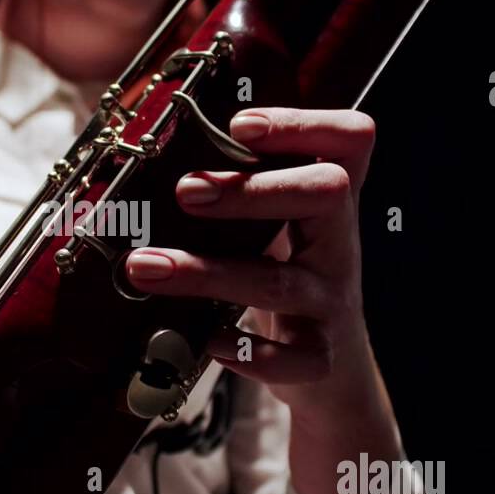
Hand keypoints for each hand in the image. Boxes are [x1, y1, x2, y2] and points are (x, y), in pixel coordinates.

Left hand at [125, 107, 400, 493]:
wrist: (329, 369)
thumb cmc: (284, 280)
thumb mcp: (274, 227)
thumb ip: (237, 193)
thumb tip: (151, 157)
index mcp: (326, 204)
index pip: (349, 141)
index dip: (303, 124)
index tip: (241, 125)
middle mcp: (337, 245)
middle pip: (326, 194)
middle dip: (252, 189)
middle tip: (186, 192)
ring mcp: (330, 302)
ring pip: (280, 281)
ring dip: (207, 272)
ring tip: (146, 266)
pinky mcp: (318, 357)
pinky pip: (290, 358)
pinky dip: (246, 353)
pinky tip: (209, 342)